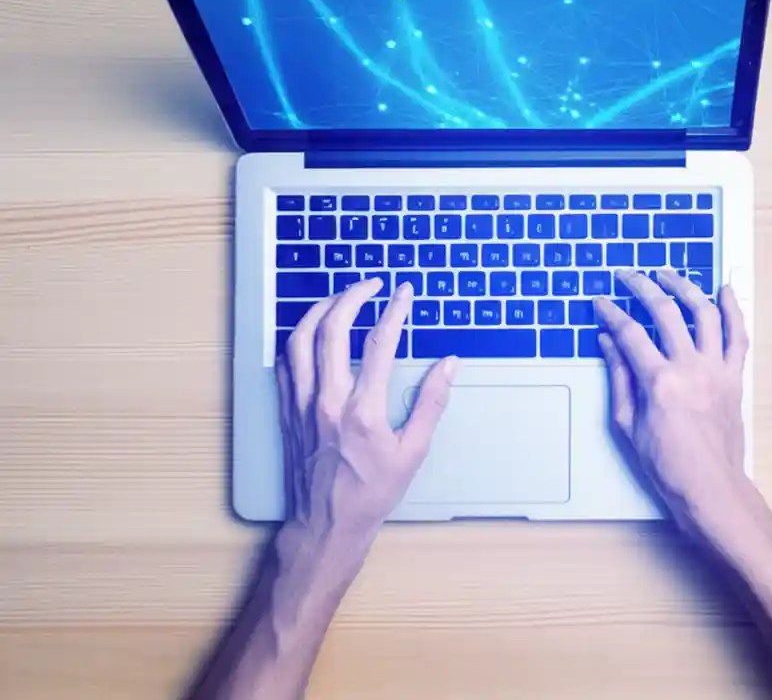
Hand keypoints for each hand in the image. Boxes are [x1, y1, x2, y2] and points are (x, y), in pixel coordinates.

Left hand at [276, 278, 457, 544]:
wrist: (325, 524)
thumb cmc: (372, 492)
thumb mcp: (413, 451)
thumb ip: (430, 403)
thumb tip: (449, 364)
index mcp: (362, 410)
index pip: (380, 345)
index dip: (394, 312)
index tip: (403, 293)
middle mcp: (327, 400)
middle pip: (332, 330)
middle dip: (352, 297)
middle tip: (371, 284)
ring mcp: (301, 404)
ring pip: (300, 340)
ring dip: (319, 310)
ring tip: (339, 298)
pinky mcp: (287, 411)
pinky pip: (285, 363)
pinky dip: (297, 339)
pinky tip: (311, 332)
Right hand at [592, 270, 750, 529]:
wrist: (708, 485)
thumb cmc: (664, 463)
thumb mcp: (626, 423)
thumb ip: (619, 376)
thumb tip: (608, 341)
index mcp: (658, 382)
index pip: (630, 334)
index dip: (611, 314)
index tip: (600, 302)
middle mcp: (690, 368)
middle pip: (666, 312)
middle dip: (643, 287)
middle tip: (628, 276)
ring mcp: (716, 369)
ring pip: (705, 313)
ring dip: (686, 287)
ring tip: (669, 274)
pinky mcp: (734, 377)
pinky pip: (738, 335)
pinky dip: (733, 309)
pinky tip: (724, 290)